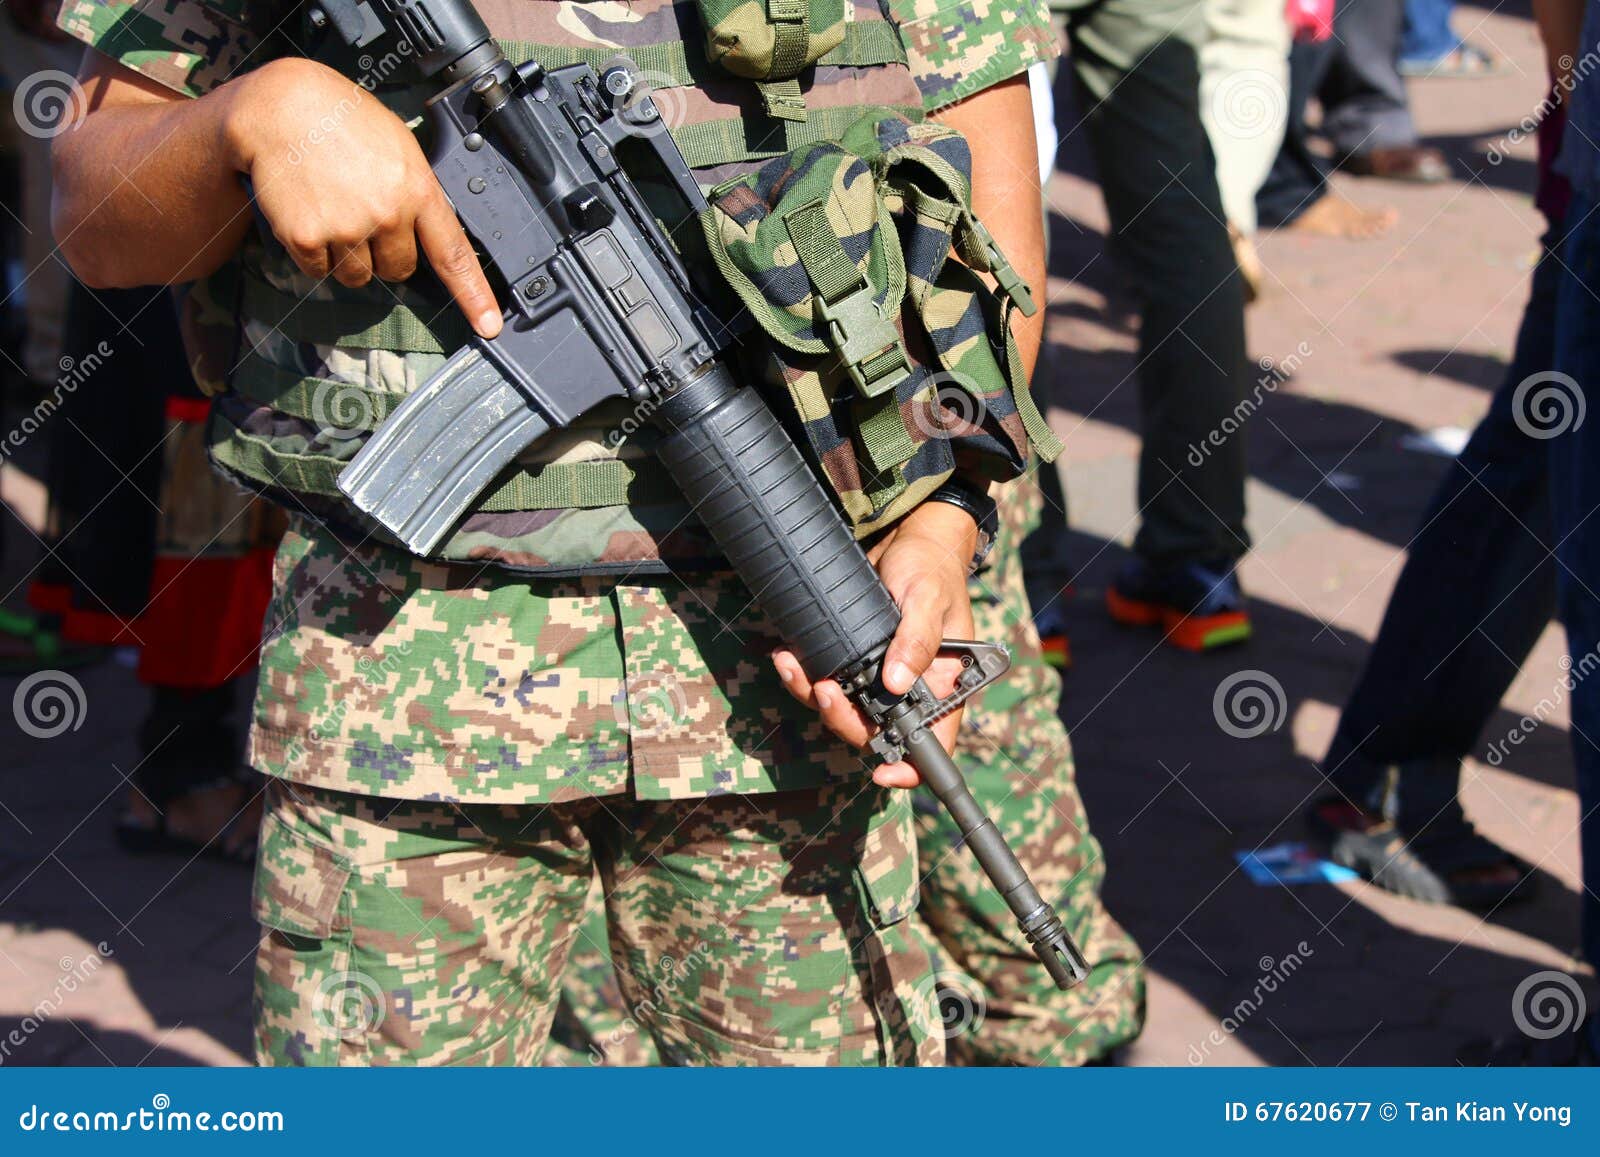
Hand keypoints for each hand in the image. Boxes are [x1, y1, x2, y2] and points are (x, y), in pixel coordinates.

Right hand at [222, 58, 500, 337]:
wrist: (281, 106)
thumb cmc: (344, 121)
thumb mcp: (400, 147)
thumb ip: (418, 192)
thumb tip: (429, 232)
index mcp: (417, 189)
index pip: (452, 253)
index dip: (473, 294)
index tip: (488, 326)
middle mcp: (387, 214)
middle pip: (398, 270)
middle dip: (383, 253)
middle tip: (362, 213)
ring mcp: (347, 228)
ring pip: (358, 276)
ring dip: (348, 256)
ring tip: (334, 209)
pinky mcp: (308, 238)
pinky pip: (320, 271)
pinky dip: (314, 252)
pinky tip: (311, 213)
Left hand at [772, 501, 977, 788]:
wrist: (909, 538)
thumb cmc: (932, 569)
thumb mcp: (929, 600)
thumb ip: (917, 640)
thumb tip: (896, 683)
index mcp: (942, 688)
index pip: (932, 744)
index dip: (910, 768)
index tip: (883, 773)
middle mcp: (909, 691)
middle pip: (874, 732)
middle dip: (844, 719)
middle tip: (823, 690)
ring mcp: (878, 678)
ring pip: (843, 710)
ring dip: (814, 696)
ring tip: (795, 668)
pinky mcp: (852, 659)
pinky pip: (825, 680)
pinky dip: (803, 674)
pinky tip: (788, 656)